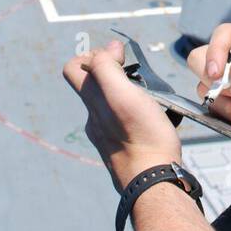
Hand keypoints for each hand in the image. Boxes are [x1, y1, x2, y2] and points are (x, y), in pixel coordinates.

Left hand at [63, 39, 181, 190]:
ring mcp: (108, 137)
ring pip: (113, 105)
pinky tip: (157, 120)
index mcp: (93, 102)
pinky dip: (140, 117)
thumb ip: (107, 67)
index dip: (93, 54)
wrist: (154, 182)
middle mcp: (95, 119)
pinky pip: (127, 125)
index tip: (120, 58)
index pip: (73, 68)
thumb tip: (107, 49)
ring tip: (153, 99)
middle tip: (139, 77)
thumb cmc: (143, 138)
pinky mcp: (125, 150)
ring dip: (131, 96)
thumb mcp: (123, 93)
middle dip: (117, 74)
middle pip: (95, 85)